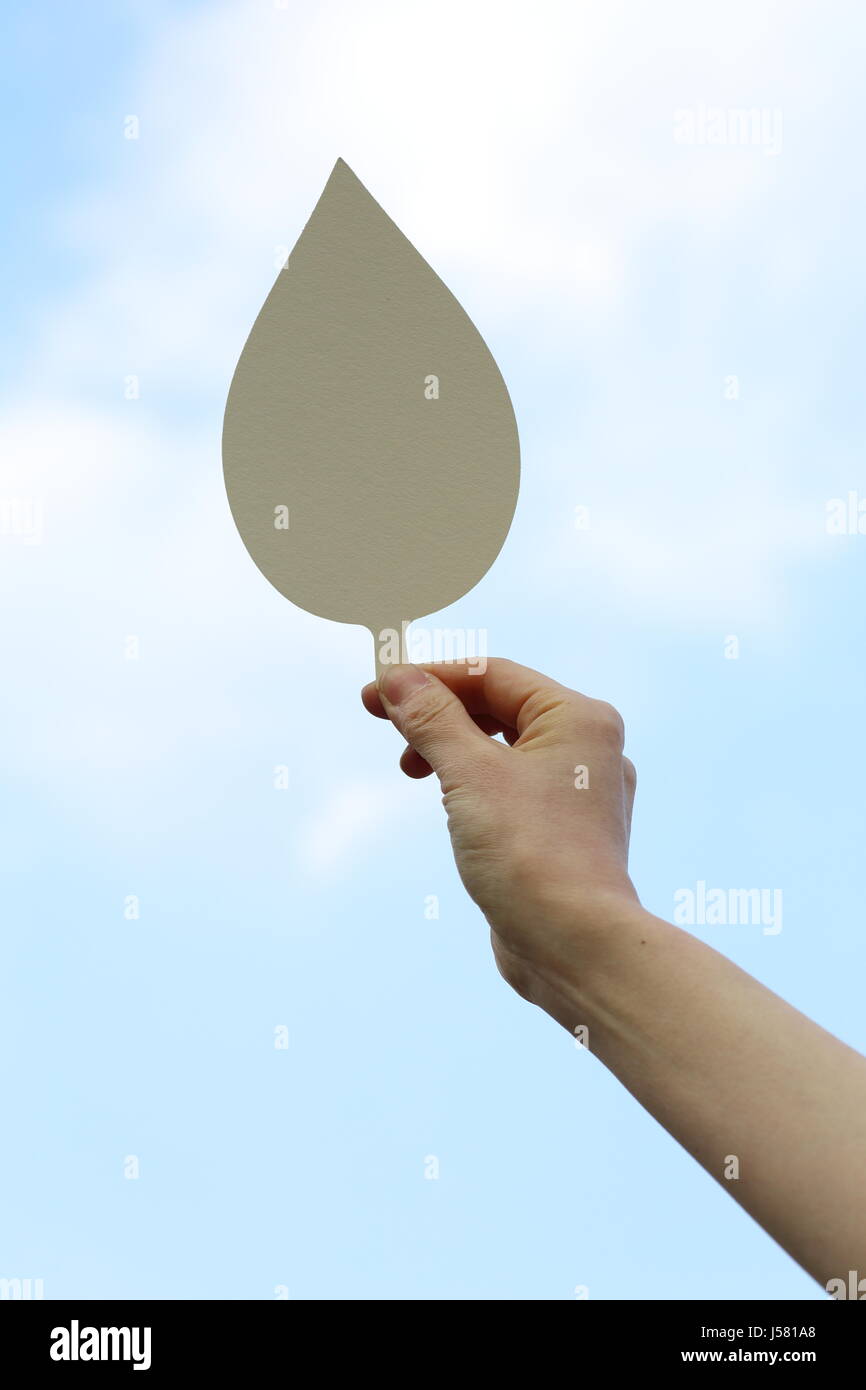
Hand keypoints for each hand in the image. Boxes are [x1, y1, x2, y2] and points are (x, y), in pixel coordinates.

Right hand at [361, 658, 639, 1022]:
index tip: (375, 692)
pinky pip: (512, 787)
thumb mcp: (469, 775)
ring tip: (412, 770)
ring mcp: (581, 791)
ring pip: (504, 748)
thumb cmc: (530, 854)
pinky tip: (449, 805)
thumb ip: (431, 719)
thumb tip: (397, 678)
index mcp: (579, 718)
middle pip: (499, 707)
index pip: (492, 675)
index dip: (429, 678)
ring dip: (452, 748)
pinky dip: (474, 784)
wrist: (575, 946)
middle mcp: (589, 747)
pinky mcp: (564, 831)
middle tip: (384, 722)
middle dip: (438, 713)